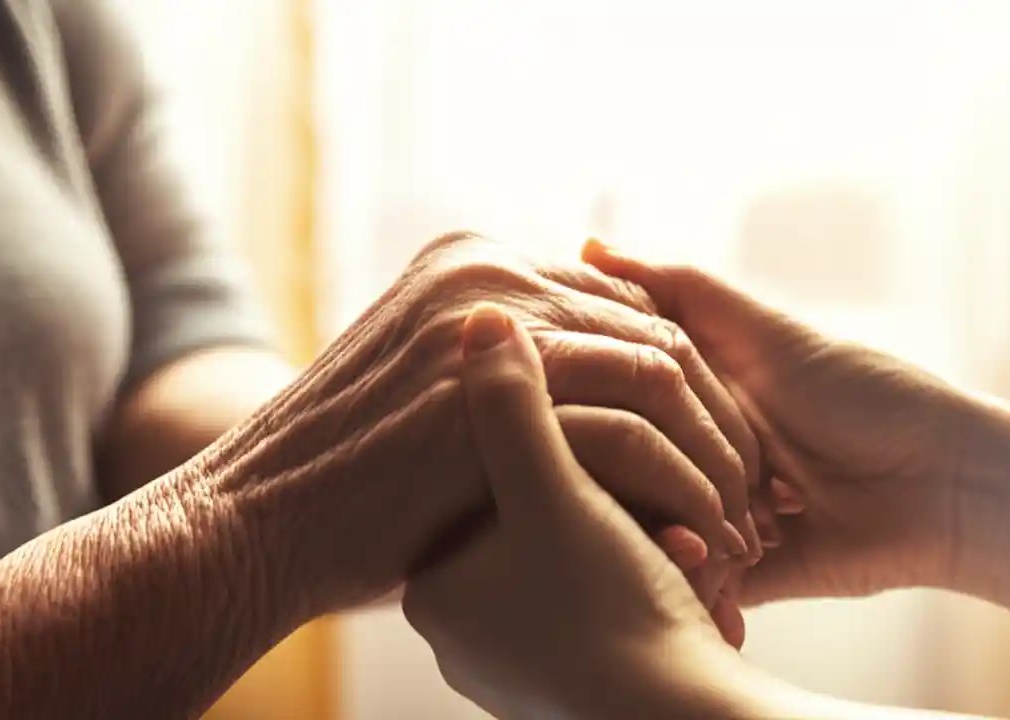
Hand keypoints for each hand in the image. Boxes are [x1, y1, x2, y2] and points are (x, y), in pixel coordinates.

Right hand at [210, 232, 758, 620]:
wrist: (258, 523)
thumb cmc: (350, 484)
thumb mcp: (428, 400)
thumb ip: (503, 374)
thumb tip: (601, 404)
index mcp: (472, 263)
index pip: (623, 308)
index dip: (688, 384)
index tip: (719, 456)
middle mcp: (484, 274)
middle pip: (655, 331)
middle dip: (718, 418)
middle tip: (752, 495)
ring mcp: (484, 324)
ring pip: (658, 371)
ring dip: (712, 455)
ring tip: (736, 528)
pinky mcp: (488, 389)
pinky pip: (629, 425)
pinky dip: (678, 487)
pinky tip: (697, 544)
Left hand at [403, 305, 759, 719]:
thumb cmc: (613, 620)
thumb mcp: (556, 495)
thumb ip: (512, 405)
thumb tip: (481, 316)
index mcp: (429, 581)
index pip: (479, 474)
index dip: (556, 447)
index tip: (607, 456)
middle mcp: (458, 624)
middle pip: (531, 514)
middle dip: (607, 502)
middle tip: (653, 515)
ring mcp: (510, 653)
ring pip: (575, 552)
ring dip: (636, 535)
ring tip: (679, 555)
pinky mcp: (566, 671)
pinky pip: (600, 592)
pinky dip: (642, 574)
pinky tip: (682, 576)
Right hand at [586, 241, 968, 602]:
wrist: (945, 486)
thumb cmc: (863, 394)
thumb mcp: (762, 328)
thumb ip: (679, 288)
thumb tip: (585, 245)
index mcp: (694, 392)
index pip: (612, 392)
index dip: (584, 391)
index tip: (555, 389)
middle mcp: (695, 451)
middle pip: (621, 463)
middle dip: (614, 467)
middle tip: (602, 464)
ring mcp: (713, 515)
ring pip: (646, 525)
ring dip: (653, 523)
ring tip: (668, 512)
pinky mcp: (739, 576)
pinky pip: (689, 583)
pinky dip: (688, 576)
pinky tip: (692, 557)